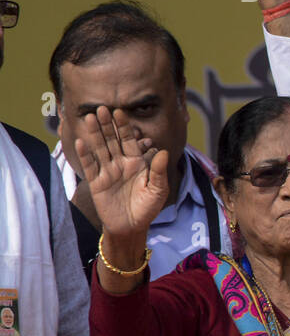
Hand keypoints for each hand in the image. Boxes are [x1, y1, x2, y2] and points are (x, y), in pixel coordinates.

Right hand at [74, 107, 169, 239]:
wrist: (132, 227)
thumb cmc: (148, 208)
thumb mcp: (158, 189)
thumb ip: (159, 171)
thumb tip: (163, 151)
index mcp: (137, 162)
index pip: (129, 140)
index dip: (124, 127)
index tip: (120, 112)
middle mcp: (121, 163)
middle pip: (112, 140)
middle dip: (107, 125)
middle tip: (102, 108)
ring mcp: (108, 172)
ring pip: (100, 149)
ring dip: (95, 134)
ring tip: (90, 118)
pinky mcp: (97, 183)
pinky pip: (90, 166)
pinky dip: (85, 155)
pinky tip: (81, 142)